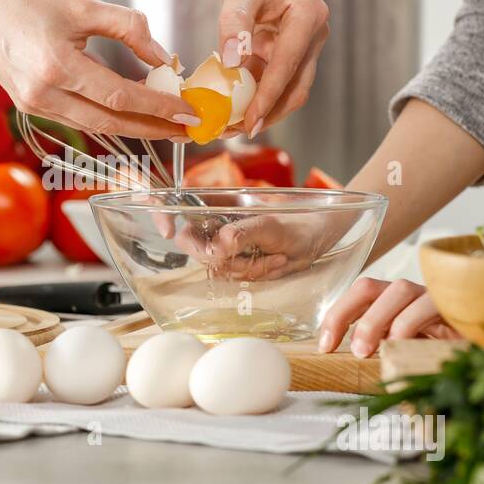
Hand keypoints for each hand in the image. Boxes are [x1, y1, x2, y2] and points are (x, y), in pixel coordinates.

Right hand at [0, 0, 199, 138]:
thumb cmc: (23, 1)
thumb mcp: (81, 4)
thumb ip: (128, 27)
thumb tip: (164, 58)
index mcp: (56, 66)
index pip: (120, 96)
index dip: (159, 106)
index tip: (189, 111)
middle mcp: (44, 94)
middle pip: (111, 123)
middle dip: (154, 129)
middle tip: (188, 130)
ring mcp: (35, 106)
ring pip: (96, 127)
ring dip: (135, 128)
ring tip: (169, 125)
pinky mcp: (32, 108)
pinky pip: (80, 120)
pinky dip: (110, 118)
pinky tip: (133, 112)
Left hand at [132, 0, 329, 136]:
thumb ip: (235, 24)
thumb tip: (233, 64)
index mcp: (309, 16)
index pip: (287, 68)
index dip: (266, 100)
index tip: (247, 124)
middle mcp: (314, 31)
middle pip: (296, 86)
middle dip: (268, 113)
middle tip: (238, 133)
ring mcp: (304, 41)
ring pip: (288, 86)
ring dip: (262, 107)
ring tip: (231, 126)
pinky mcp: (289, 45)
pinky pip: (275, 77)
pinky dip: (256, 92)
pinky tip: (231, 105)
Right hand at [167, 197, 360, 280]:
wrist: (320, 237)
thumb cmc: (297, 222)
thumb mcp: (270, 226)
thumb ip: (242, 234)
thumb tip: (217, 247)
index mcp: (219, 206)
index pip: (179, 209)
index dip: (163, 215)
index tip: (166, 228)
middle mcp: (217, 226)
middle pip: (197, 248)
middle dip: (226, 258)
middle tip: (253, 255)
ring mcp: (227, 246)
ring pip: (218, 267)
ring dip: (249, 267)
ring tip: (276, 257)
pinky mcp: (238, 263)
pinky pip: (235, 276)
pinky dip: (257, 273)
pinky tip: (276, 263)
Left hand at [317, 278, 462, 356]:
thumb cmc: (445, 358)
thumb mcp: (406, 356)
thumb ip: (382, 351)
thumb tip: (349, 362)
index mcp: (394, 304)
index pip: (357, 294)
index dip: (336, 315)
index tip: (324, 346)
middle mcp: (411, 295)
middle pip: (369, 286)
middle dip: (347, 314)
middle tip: (346, 350)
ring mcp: (434, 296)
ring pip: (399, 290)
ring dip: (376, 320)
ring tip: (367, 352)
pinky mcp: (456, 306)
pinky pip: (429, 304)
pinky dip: (409, 324)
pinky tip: (401, 346)